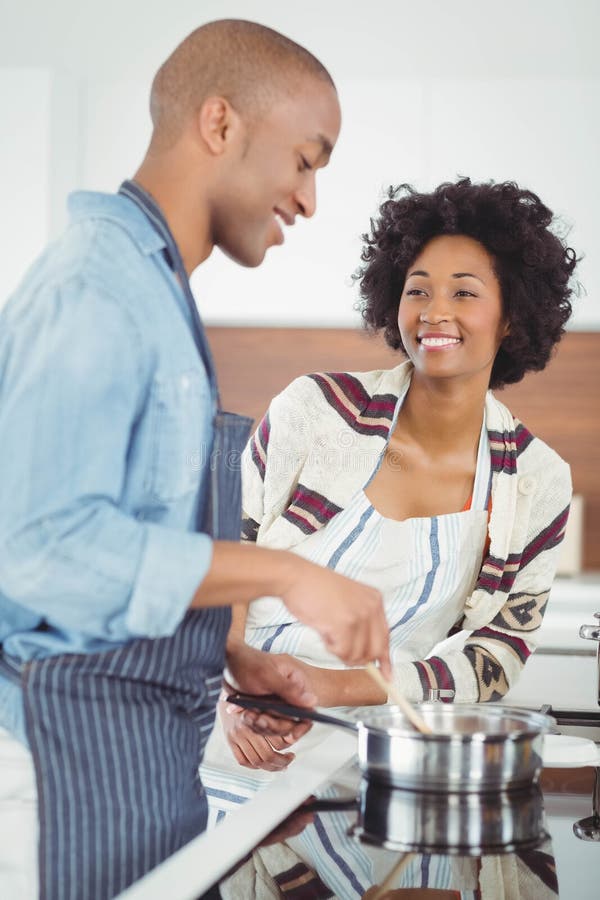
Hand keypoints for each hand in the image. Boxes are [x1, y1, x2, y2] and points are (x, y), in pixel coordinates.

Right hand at [218, 691, 296, 771]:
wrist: (231, 688)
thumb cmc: (256, 693)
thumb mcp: (268, 698)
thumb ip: (280, 713)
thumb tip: (297, 730)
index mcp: (257, 718)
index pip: (276, 743)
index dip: (287, 749)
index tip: (293, 750)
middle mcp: (244, 729)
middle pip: (267, 756)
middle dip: (281, 762)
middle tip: (290, 759)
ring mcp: (235, 736)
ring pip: (256, 761)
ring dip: (271, 767)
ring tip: (281, 764)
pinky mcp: (229, 740)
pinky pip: (242, 760)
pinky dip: (254, 766)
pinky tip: (264, 764)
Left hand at [226, 644, 313, 740]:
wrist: (225, 661)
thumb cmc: (248, 663)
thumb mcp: (269, 676)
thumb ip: (290, 690)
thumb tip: (313, 701)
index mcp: (295, 683)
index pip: (307, 710)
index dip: (301, 725)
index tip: (291, 735)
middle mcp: (288, 695)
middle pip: (290, 722)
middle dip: (273, 724)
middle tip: (259, 718)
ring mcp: (275, 703)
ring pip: (275, 726)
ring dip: (260, 724)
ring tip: (247, 713)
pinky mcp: (263, 708)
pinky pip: (262, 724)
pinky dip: (252, 722)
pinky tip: (242, 712)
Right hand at [280, 557, 391, 679]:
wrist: (296, 577)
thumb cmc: (315, 590)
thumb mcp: (347, 601)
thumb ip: (361, 623)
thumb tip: (371, 657)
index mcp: (375, 600)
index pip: (386, 637)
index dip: (384, 659)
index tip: (386, 676)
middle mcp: (372, 607)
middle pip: (375, 650)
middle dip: (358, 658)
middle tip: (339, 650)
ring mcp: (359, 616)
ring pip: (358, 655)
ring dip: (340, 651)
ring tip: (327, 631)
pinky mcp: (345, 624)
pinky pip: (343, 652)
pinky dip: (331, 648)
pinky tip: (323, 631)